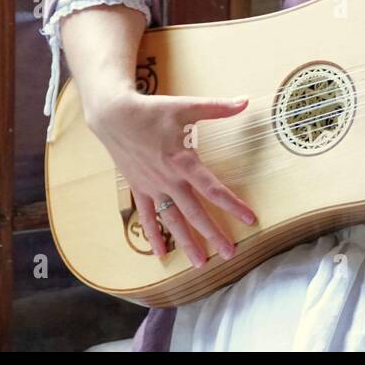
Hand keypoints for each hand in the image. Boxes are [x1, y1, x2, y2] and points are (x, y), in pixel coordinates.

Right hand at [85, 87, 258, 267]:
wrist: (113, 116)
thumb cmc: (152, 111)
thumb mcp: (186, 106)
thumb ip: (218, 108)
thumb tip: (245, 101)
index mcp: (183, 162)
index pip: (213, 189)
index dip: (232, 205)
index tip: (250, 219)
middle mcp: (168, 180)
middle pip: (195, 212)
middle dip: (213, 234)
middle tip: (230, 254)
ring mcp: (152, 187)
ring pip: (172, 220)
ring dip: (186, 242)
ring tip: (200, 263)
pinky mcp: (139, 189)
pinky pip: (147, 217)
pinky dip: (154, 235)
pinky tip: (161, 253)